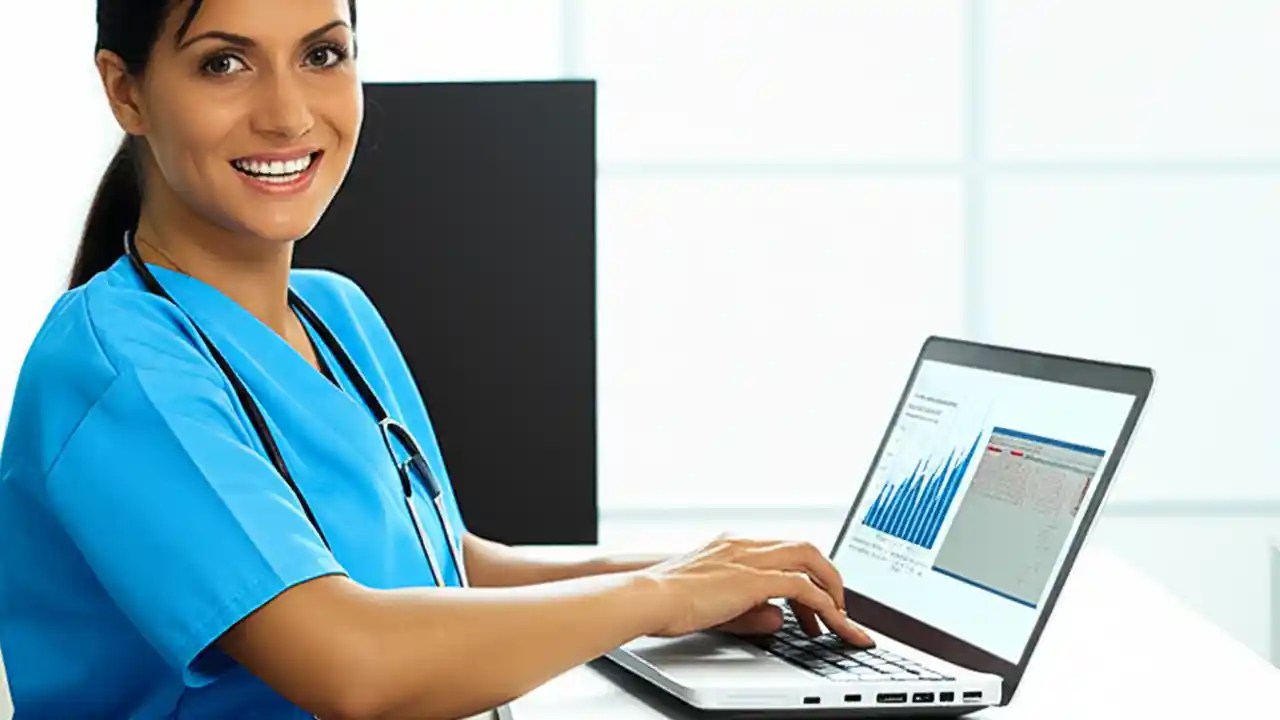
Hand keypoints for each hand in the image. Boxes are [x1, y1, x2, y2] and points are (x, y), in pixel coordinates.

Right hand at [636, 534, 873, 647]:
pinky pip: (802, 586)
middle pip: (804, 547)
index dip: (805, 573)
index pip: (781, 550)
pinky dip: (822, 603)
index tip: (814, 598)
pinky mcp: (753, 578)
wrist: (647, 598)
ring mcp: (749, 557)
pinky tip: (830, 621)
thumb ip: (751, 611)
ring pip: (810, 559)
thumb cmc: (667, 602)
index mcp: (732, 546)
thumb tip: (778, 617)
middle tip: (837, 606)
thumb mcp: (717, 606)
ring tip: (841, 618)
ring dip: (832, 588)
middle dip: (828, 575)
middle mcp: (744, 545)